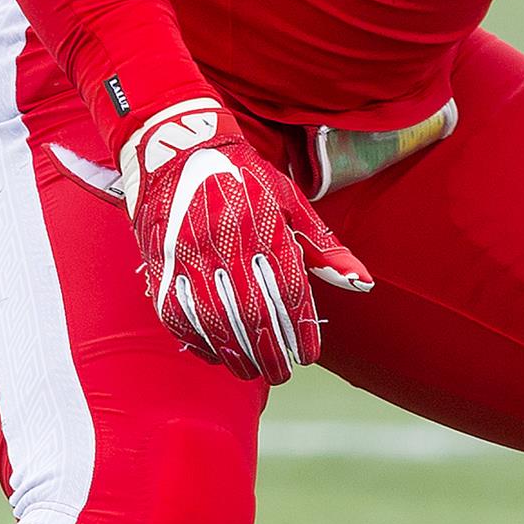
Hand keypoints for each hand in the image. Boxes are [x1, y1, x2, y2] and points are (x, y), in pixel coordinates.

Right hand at [117, 98, 371, 382]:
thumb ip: (324, 247)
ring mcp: (189, 254)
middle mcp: (226, 242)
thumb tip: (362, 284)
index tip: (309, 355)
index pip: (288, 292)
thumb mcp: (291, 202)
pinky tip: (216, 354)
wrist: (177, 150)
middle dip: (270, 351)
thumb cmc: (245, 180)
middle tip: (283, 373)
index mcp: (265, 226)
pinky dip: (198, 339)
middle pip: (252, 312)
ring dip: (235, 353)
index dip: (300, 330)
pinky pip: (177, 313)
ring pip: (215, 319)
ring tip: (253, 371)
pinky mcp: (161, 263)